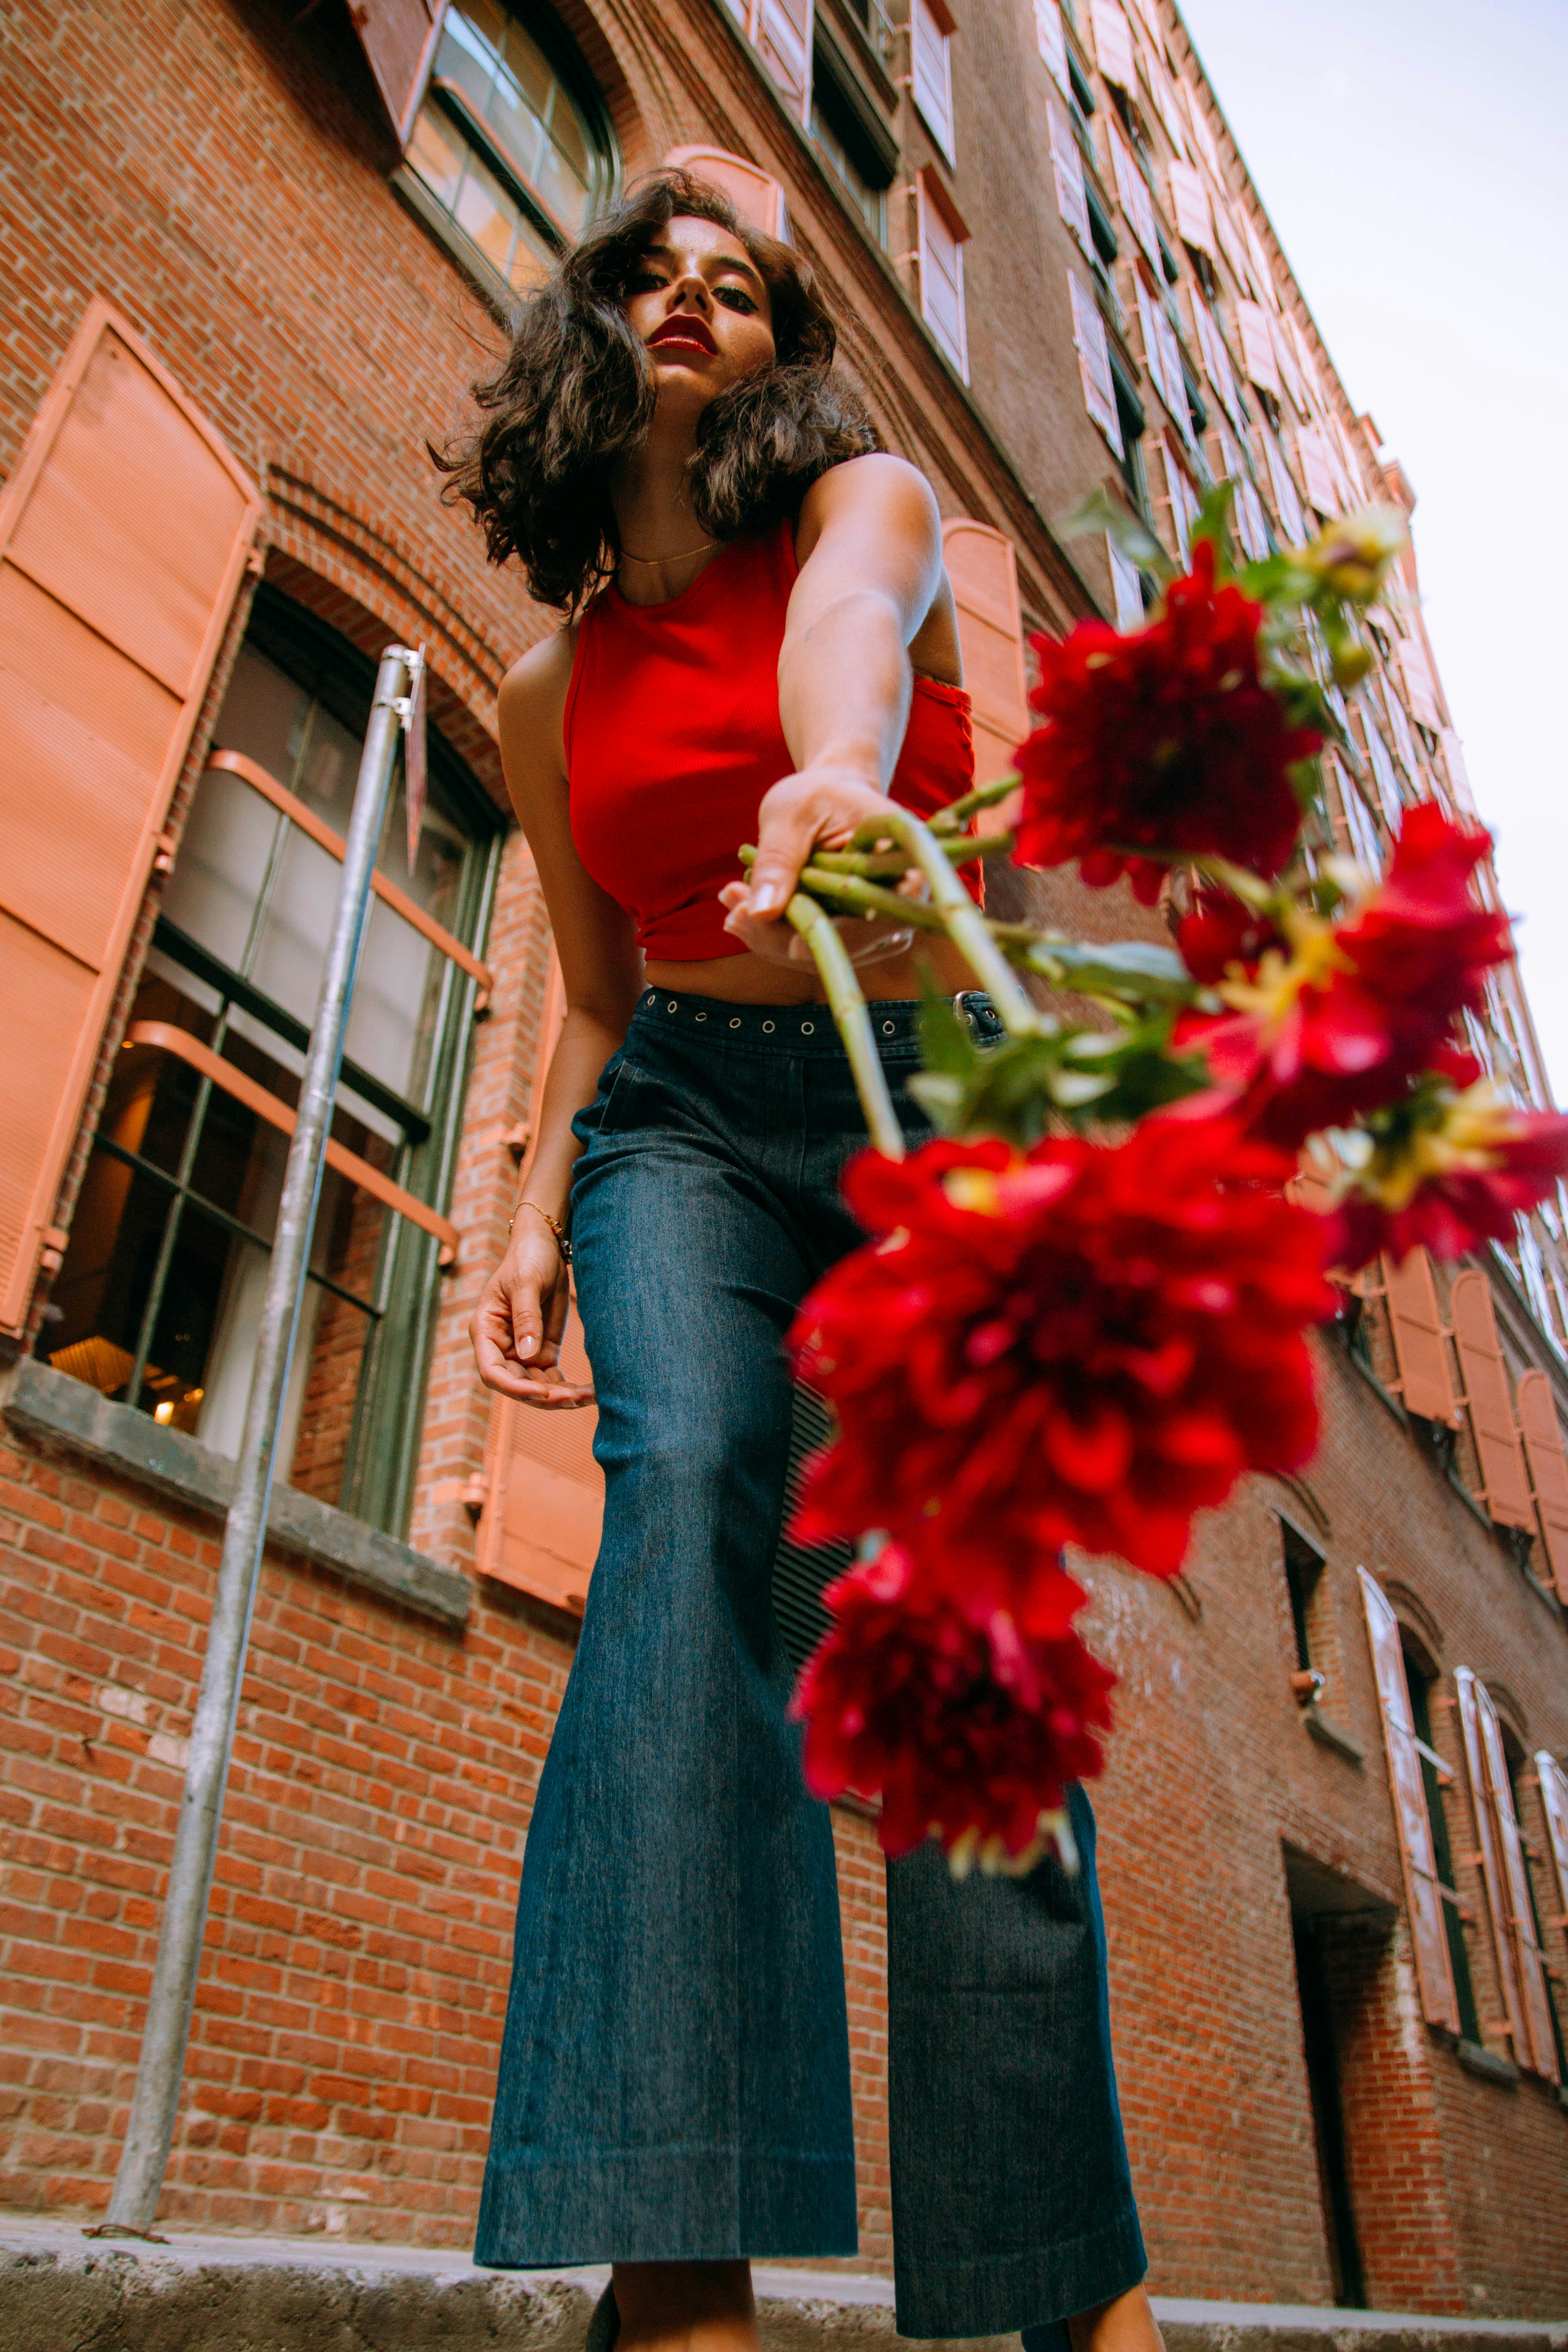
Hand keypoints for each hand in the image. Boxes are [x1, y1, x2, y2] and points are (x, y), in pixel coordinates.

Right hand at [470, 1212, 594, 1407]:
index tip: (542, 1392)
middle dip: (545, 1397)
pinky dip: (571, 1389)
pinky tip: (592, 1392)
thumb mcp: (525, 1282)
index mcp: (486, 1331)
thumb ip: (526, 1317)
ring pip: (539, 1388)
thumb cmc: (527, 1258)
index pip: (493, 1372)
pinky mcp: (544, 1352)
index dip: (515, 1388)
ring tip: (590, 1397)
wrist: (545, 1247)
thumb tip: (527, 1354)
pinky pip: (555, 1379)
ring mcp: (523, 1353)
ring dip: (562, 1398)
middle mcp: (502, 1348)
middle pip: (518, 1386)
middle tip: (575, 1399)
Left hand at [720, 766, 919, 964]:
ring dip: (771, 939)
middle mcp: (904, 904)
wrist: (831, 795)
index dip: (843, 938)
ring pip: (825, 956)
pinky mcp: (851, 934)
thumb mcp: (790, 814)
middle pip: (849, 947)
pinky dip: (774, 935)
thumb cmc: (817, 794)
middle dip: (784, 940)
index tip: (791, 946)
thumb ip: (778, 859)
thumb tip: (760, 913)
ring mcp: (879, 925)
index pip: (884, 917)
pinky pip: (812, 948)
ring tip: (730, 904)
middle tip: (732, 913)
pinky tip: (739, 911)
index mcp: (907, 862)